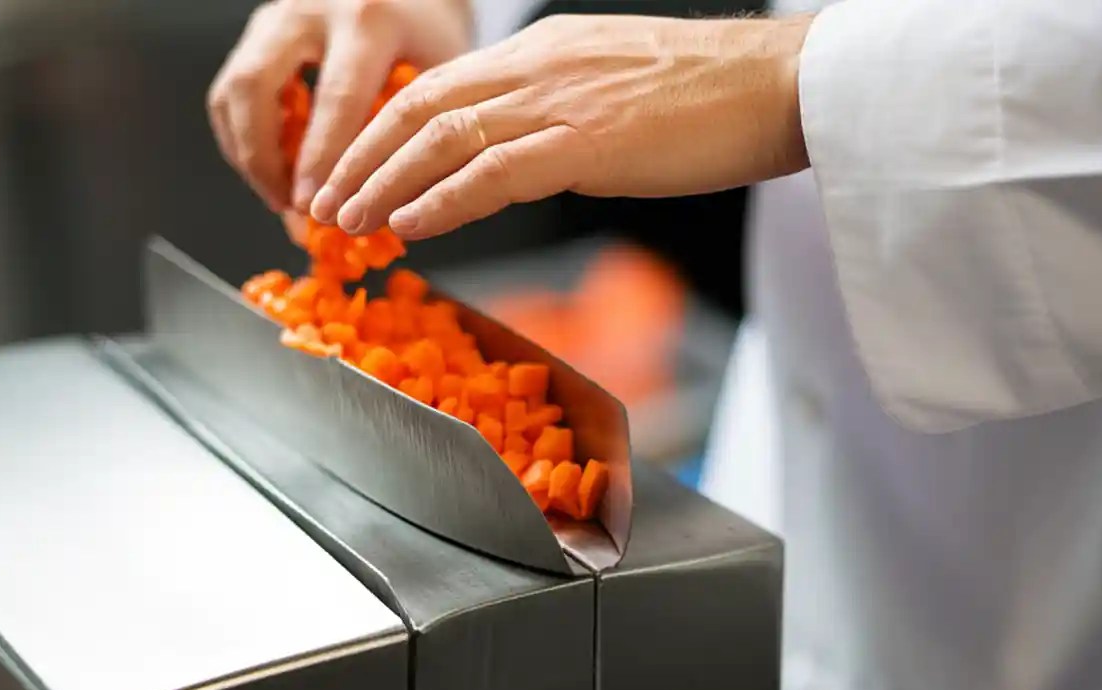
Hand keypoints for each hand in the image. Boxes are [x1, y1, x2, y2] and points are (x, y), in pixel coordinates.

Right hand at [207, 0, 472, 212]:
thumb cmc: (431, 37)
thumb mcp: (440, 77)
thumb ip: (411, 135)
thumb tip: (382, 211)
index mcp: (367, 19)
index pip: (335, 100)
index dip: (320, 163)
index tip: (314, 210)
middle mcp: (310, 10)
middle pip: (255, 86)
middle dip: (262, 158)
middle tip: (287, 205)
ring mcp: (277, 17)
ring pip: (232, 90)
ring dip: (247, 152)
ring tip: (280, 194)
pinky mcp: (261, 31)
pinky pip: (232, 90)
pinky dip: (244, 137)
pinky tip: (275, 167)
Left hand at [310, 13, 813, 239]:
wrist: (777, 84)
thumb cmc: (708, 94)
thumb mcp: (610, 88)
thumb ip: (555, 111)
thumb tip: (516, 154)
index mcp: (539, 53)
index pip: (437, 88)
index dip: (382, 131)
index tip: (351, 169)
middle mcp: (535, 69)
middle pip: (419, 107)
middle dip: (361, 157)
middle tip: (324, 201)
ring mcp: (557, 102)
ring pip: (441, 138)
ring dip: (383, 183)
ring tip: (347, 221)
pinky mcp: (585, 142)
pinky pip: (492, 171)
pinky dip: (440, 199)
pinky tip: (409, 224)